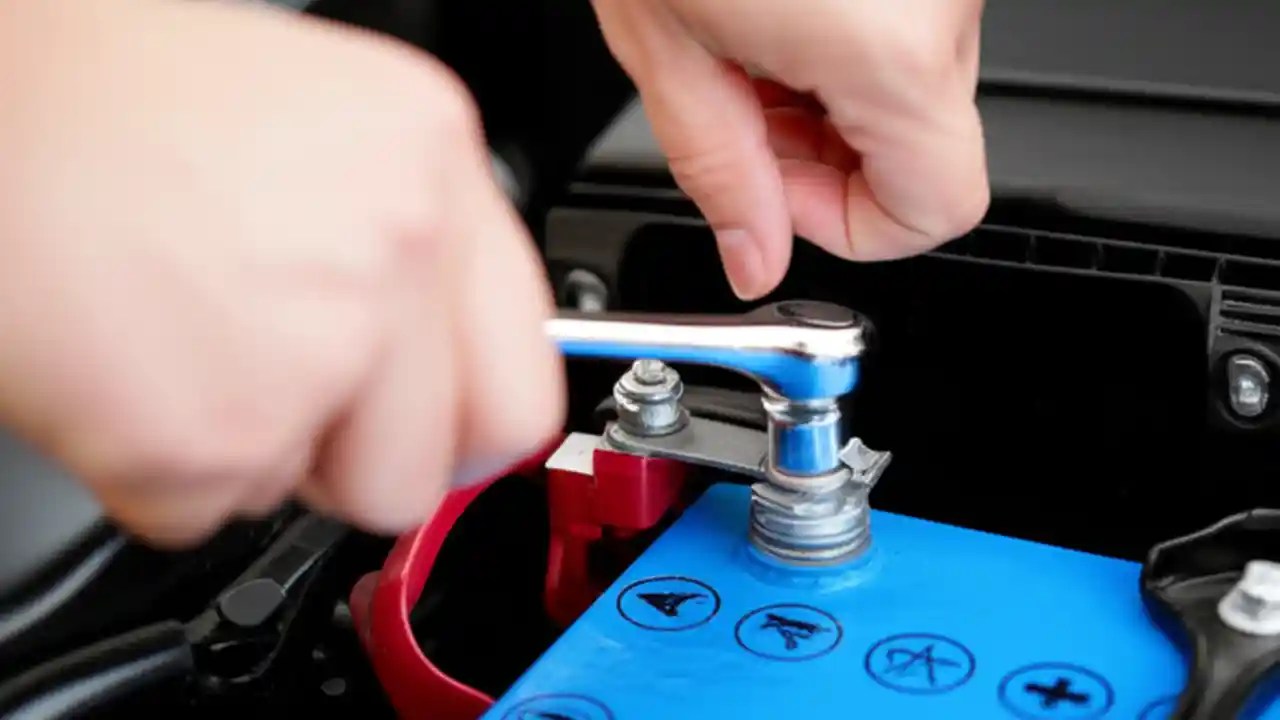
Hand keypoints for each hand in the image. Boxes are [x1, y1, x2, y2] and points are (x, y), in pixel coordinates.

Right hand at [0, 0, 562, 545]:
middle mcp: (394, 249)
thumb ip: (410, 252)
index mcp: (432, 165)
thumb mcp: (324, 135)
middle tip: (280, 388)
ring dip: (251, 450)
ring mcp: (313, 347)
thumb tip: (450, 368)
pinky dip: (158, 466)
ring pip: (318, 496)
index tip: (439, 435)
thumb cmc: (112, 103)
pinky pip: (206, 512)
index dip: (470, 427)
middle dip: (358, 459)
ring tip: (183, 341)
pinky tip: (126, 362)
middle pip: (431, 468)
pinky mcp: (211, 434)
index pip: (521, 380)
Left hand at [591, 0, 989, 298]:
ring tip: (747, 59)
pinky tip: (774, 24)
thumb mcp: (666, 47)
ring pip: (915, 94)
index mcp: (891, 49)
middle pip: (926, 152)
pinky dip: (844, 54)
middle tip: (744, 124)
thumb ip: (721, 173)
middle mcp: (945, 2)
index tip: (775, 199)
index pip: (936, 209)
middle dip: (826, 165)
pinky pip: (910, 34)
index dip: (848, 230)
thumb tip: (754, 261)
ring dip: (831, 107)